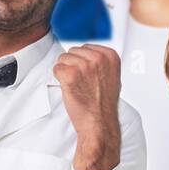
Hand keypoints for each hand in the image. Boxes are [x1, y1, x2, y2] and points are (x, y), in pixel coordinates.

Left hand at [53, 45, 122, 169]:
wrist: (99, 122)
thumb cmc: (104, 103)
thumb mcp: (112, 75)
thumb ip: (102, 61)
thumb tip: (88, 52)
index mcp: (110, 55)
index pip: (86, 47)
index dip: (83, 62)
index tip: (89, 77)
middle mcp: (99, 57)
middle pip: (73, 51)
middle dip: (73, 65)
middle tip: (81, 82)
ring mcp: (84, 65)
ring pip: (63, 58)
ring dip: (65, 72)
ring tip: (76, 86)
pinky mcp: (70, 74)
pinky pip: (56, 69)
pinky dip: (58, 79)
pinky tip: (69, 88)